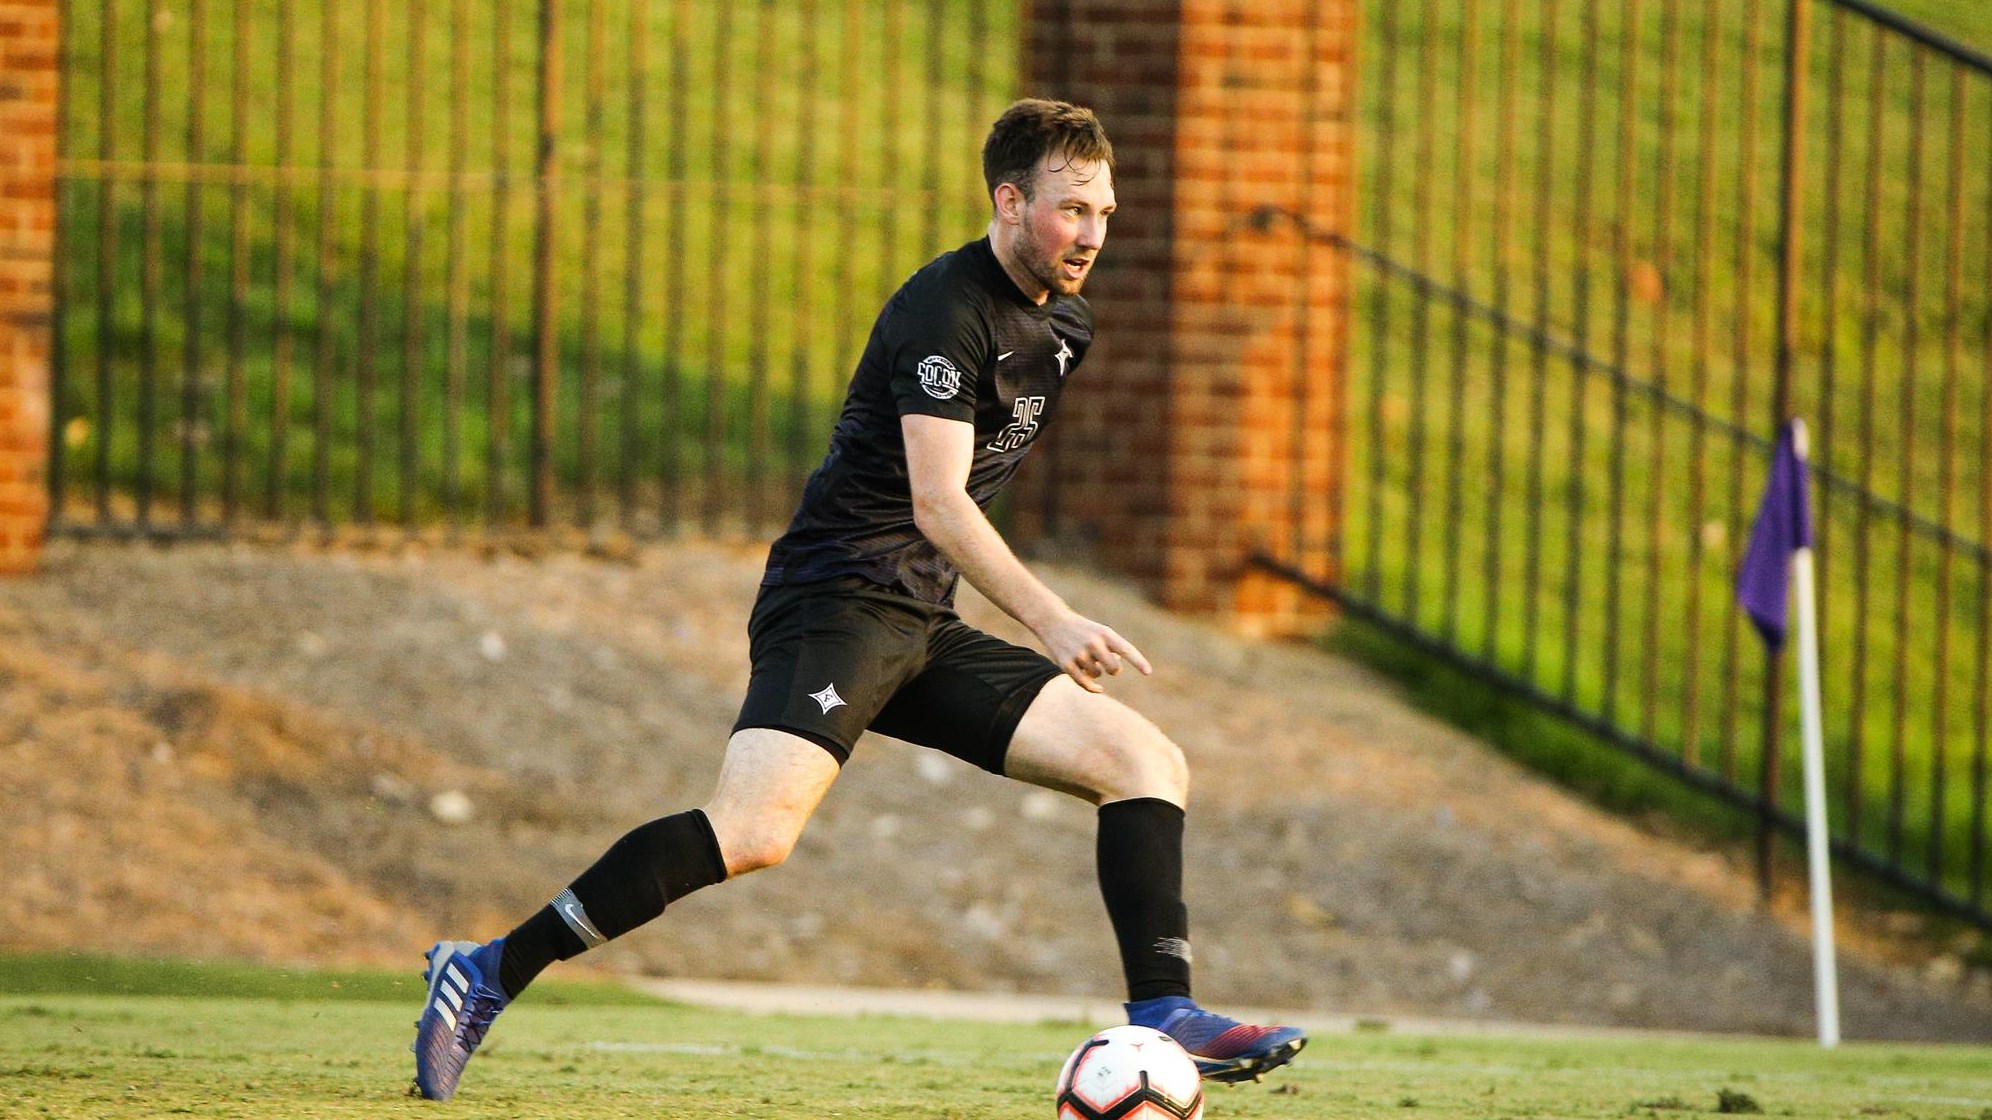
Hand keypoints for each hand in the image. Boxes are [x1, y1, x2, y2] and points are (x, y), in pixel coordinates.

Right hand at [1037, 609, 1153, 692]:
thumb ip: (1112, 647)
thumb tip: (1117, 666)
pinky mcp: (1066, 664)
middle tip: (1109, 665)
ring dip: (1096, 672)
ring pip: (1098, 675)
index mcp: (1104, 633)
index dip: (1138, 662)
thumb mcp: (1099, 631)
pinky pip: (1084, 683)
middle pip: (1114, 669)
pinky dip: (1093, 688)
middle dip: (1113, 669)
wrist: (1052, 622)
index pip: (1125, 649)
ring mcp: (1079, 654)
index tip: (1148, 672)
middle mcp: (1092, 642)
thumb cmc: (1082, 629)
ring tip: (1087, 660)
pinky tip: (1099, 689)